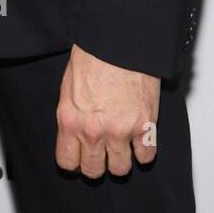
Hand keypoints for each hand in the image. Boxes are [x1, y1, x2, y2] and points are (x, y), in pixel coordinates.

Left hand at [55, 44, 159, 177]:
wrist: (119, 41)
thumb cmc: (93, 56)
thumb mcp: (68, 88)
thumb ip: (71, 116)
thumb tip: (75, 132)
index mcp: (70, 120)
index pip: (67, 162)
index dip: (74, 161)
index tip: (80, 157)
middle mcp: (93, 131)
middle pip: (94, 171)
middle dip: (97, 164)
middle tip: (102, 153)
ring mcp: (120, 132)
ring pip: (120, 169)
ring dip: (121, 160)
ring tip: (121, 146)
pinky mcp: (144, 126)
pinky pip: (146, 156)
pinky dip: (144, 151)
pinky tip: (139, 140)